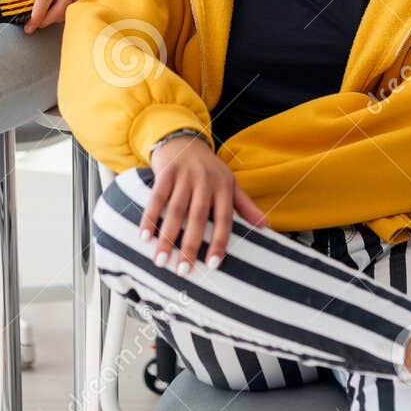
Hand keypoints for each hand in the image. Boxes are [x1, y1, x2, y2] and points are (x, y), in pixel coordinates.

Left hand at [24, 0, 103, 31]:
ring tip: (47, 17)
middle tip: (35, 25)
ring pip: (70, 10)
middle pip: (58, 11)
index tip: (29, 24)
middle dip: (45, 21)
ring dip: (57, 17)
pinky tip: (62, 7)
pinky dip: (69, 9)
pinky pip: (79, 4)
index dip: (36, 15)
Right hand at [144, 134, 266, 273]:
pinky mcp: (166, 172)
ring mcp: (185, 176)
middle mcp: (206, 182)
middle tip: (182, 271)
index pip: (224, 220)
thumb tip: (267, 226)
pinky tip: (144, 237)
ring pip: (175, 210)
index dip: (219, 243)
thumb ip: (245, 206)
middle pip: (197, 218)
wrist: (185, 139)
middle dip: (189, 246)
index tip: (212, 266)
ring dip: (167, 237)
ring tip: (160, 261)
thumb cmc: (209, 168)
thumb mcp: (230, 183)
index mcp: (224, 187)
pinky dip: (150, 217)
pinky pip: (156, 198)